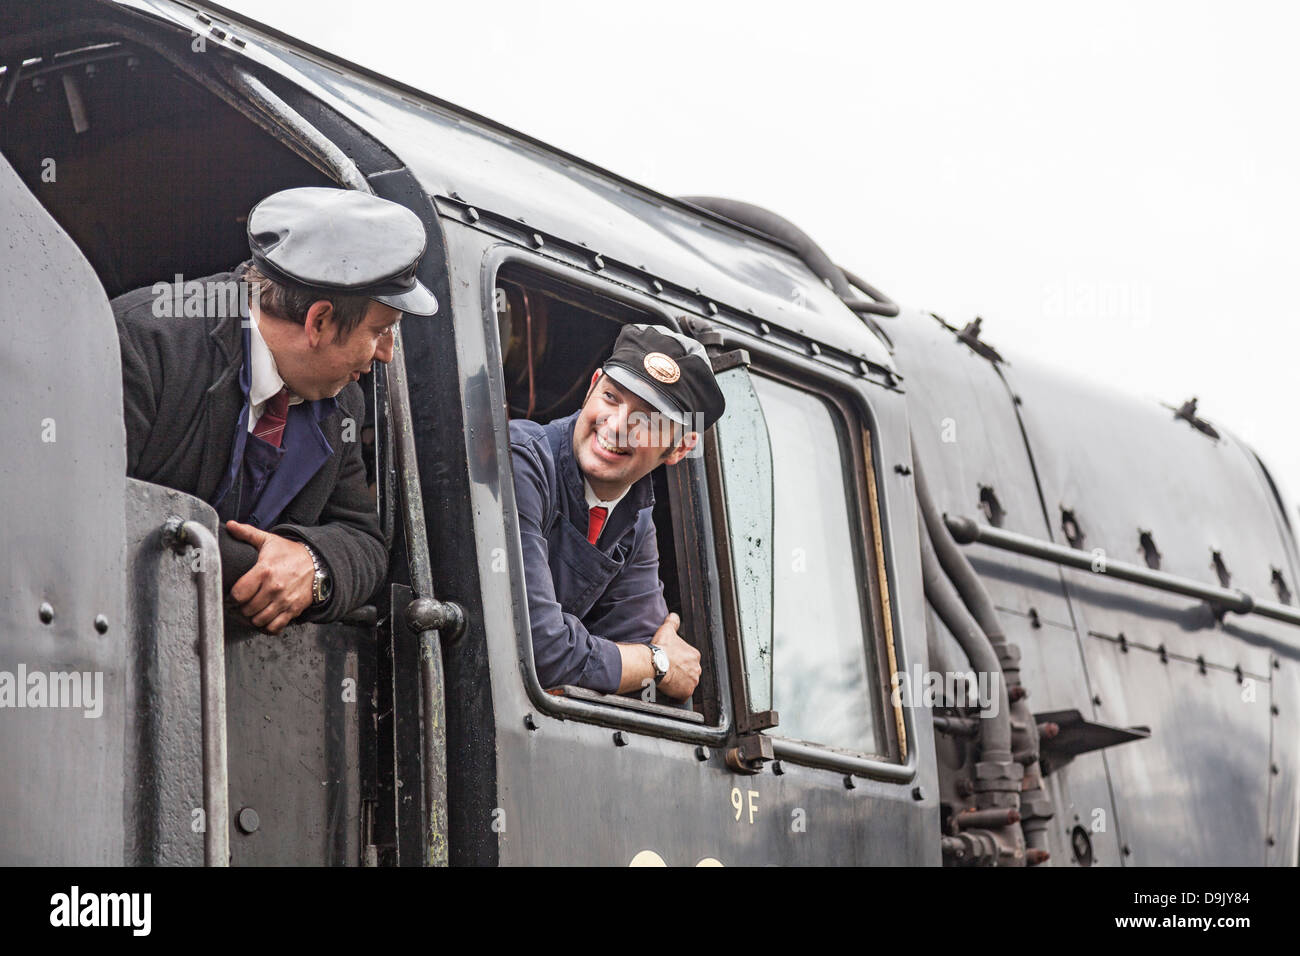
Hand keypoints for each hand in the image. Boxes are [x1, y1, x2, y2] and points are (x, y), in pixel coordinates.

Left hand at [225, 520, 314, 634]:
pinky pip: (275, 627)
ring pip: (259, 620)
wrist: (318, 562)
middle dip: (240, 609)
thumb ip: (247, 534)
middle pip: (247, 609)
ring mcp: (284, 601)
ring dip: (252, 618)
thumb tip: (230, 526)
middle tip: (240, 605)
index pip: (239, 594)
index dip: (232, 597)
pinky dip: (266, 627)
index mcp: (264, 571)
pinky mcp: (293, 610)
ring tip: (251, 612)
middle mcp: (274, 588)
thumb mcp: (269, 540)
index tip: (232, 596)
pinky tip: (264, 620)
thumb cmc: (290, 553)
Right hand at [652, 612, 700, 699]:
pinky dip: (677, 695)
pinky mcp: (686, 693)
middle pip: (690, 672)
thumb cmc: (661, 648)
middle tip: (669, 671)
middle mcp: (697, 669)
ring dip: (679, 683)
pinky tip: (669, 690)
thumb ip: (673, 622)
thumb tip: (674, 616)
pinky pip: (682, 696)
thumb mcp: (667, 630)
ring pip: (687, 684)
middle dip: (681, 673)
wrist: (654, 663)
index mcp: (694, 655)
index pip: (689, 660)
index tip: (672, 662)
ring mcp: (692, 682)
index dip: (680, 661)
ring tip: (668, 681)